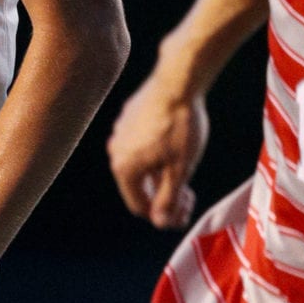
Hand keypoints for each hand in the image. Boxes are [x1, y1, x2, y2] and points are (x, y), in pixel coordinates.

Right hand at [107, 71, 208, 228]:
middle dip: (162, 194)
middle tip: (188, 193)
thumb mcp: (181, 168)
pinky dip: (153, 152)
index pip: (139, 206)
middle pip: (137, 186)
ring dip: (158, 173)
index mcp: (124, 168)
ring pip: (138, 164)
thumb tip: (160, 222)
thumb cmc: (182, 126)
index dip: (163, 214)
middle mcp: (114, 152)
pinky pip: (137, 144)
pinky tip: (173, 142)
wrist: (178, 81)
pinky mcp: (126, 117)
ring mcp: (118, 132)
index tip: (186, 207)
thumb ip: (169, 199)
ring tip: (182, 165)